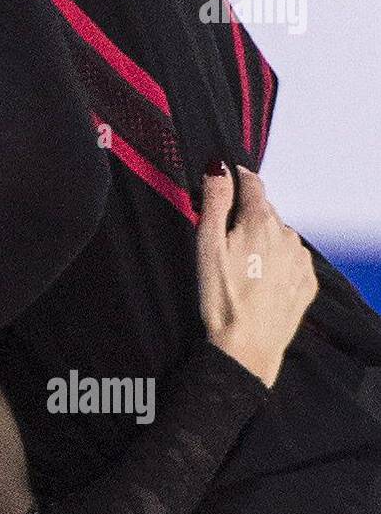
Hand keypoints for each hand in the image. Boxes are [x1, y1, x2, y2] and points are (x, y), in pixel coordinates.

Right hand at [196, 163, 318, 387]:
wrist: (247, 347)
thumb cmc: (221, 297)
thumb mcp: (206, 245)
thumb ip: (214, 201)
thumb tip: (218, 166)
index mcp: (259, 221)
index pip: (252, 183)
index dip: (237, 177)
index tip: (225, 179)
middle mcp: (286, 234)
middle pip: (264, 211)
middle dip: (246, 214)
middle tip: (224, 234)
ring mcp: (299, 259)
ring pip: (279, 235)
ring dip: (262, 238)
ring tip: (242, 263)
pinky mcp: (306, 282)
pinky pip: (291, 259)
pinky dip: (276, 261)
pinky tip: (259, 279)